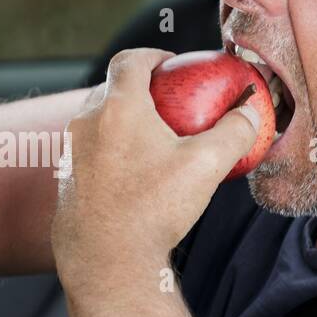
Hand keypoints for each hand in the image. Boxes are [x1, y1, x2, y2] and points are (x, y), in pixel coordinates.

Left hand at [51, 48, 260, 288]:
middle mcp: (86, 123)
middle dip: (138, 90)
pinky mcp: (65, 180)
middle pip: (110, 89)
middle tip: (166, 105)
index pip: (129, 60)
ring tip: (151, 142)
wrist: (107, 261)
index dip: (151, 55)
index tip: (169, 65)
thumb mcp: (206, 166)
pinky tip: (132, 177)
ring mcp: (71, 152)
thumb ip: (234, 132)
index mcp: (118, 108)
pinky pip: (89, 152)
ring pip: (97, 121)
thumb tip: (250, 113)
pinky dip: (109, 151)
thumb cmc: (153, 210)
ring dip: (122, 122)